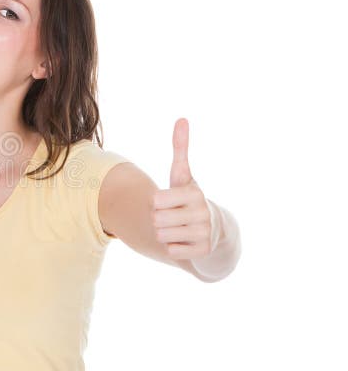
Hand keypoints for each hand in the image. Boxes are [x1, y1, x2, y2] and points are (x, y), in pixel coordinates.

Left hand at [152, 118, 217, 261]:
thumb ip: (180, 149)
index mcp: (193, 193)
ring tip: (178, 228)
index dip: (157, 202)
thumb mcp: (183, 175)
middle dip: (160, 219)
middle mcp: (202, 212)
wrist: (215, 230)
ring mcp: (204, 233)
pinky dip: (175, 248)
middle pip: (156, 219)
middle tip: (173, 216)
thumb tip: (181, 119)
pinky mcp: (203, 251)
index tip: (169, 201)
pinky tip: (185, 241)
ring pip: (162, 236)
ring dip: (165, 234)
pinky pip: (172, 251)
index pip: (155, 200)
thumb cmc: (190, 199)